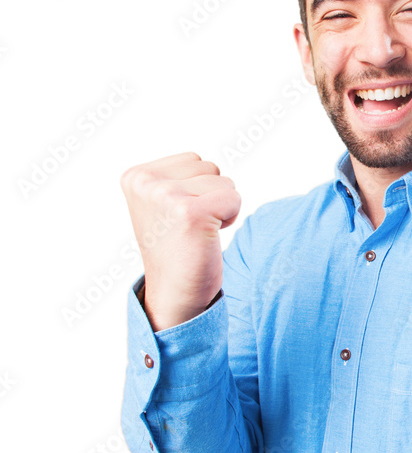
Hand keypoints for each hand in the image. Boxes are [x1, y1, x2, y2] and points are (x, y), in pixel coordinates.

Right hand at [119, 152, 240, 330]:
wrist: (174, 292)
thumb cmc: (176, 248)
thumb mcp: (162, 204)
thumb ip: (174, 177)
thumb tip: (202, 162)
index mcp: (136, 177)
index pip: (193, 160)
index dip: (198, 189)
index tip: (179, 217)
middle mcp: (146, 183)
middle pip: (210, 167)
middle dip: (211, 196)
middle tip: (191, 227)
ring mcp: (166, 196)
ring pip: (225, 182)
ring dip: (221, 208)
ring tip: (198, 232)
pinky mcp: (190, 212)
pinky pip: (234, 198)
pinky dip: (231, 217)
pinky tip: (209, 236)